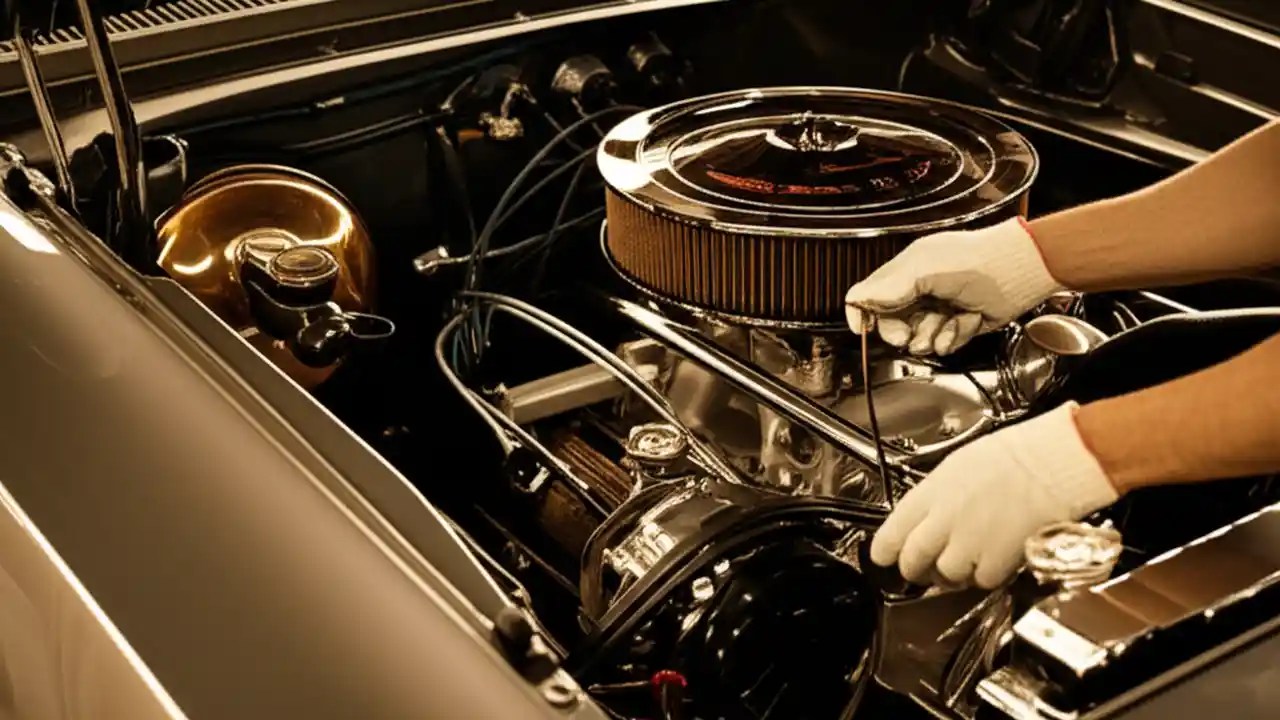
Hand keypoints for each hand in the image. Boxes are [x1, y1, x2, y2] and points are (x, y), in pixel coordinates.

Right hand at [845, 217, 1063, 355]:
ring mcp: (939, 308)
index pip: (869, 295)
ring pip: (918, 337)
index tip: (864, 329)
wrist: (1022, 272)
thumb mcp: (926, 268)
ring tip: (949, 321)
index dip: (863, 313)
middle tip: (910, 333)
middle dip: (901, 331)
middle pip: (890, 323)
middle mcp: (919, 290)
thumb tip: (858, 300)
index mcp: (906, 271)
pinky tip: (966, 322)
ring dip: (932, 335)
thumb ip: (889, 285)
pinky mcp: (958, 325)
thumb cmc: (980, 260)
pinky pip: (943, 343)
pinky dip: (954, 337)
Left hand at [869, 403, 1118, 588]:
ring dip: (954, 573)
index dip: (885, 551)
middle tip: (924, 569)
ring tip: (969, 557)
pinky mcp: (996, 562)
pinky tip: (995, 558)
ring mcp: (968, 545)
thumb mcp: (958, 467)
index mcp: (929, 494)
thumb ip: (936, 498)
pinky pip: (980, 581)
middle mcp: (943, 522)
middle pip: (912, 563)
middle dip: (916, 570)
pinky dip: (985, 576)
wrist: (1052, 463)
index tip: (885, 557)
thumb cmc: (1013, 456)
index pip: (890, 535)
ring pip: (946, 576)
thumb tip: (926, 518)